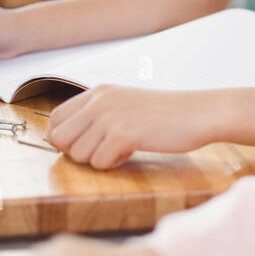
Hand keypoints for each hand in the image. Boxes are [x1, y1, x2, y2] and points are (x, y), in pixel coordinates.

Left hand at [47, 84, 219, 166]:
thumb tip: (66, 139)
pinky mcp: (123, 133)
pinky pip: (99, 162)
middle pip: (59, 138)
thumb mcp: (125, 104)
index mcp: (97, 92)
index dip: (64, 138)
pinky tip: (132, 151)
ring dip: (98, 159)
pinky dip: (114, 163)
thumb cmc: (166, 114)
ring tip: (122, 148)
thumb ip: (97, 115)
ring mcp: (110, 116)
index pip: (55, 118)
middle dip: (77, 152)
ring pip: (78, 154)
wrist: (199, 113)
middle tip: (102, 151)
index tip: (85, 145)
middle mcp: (99, 101)